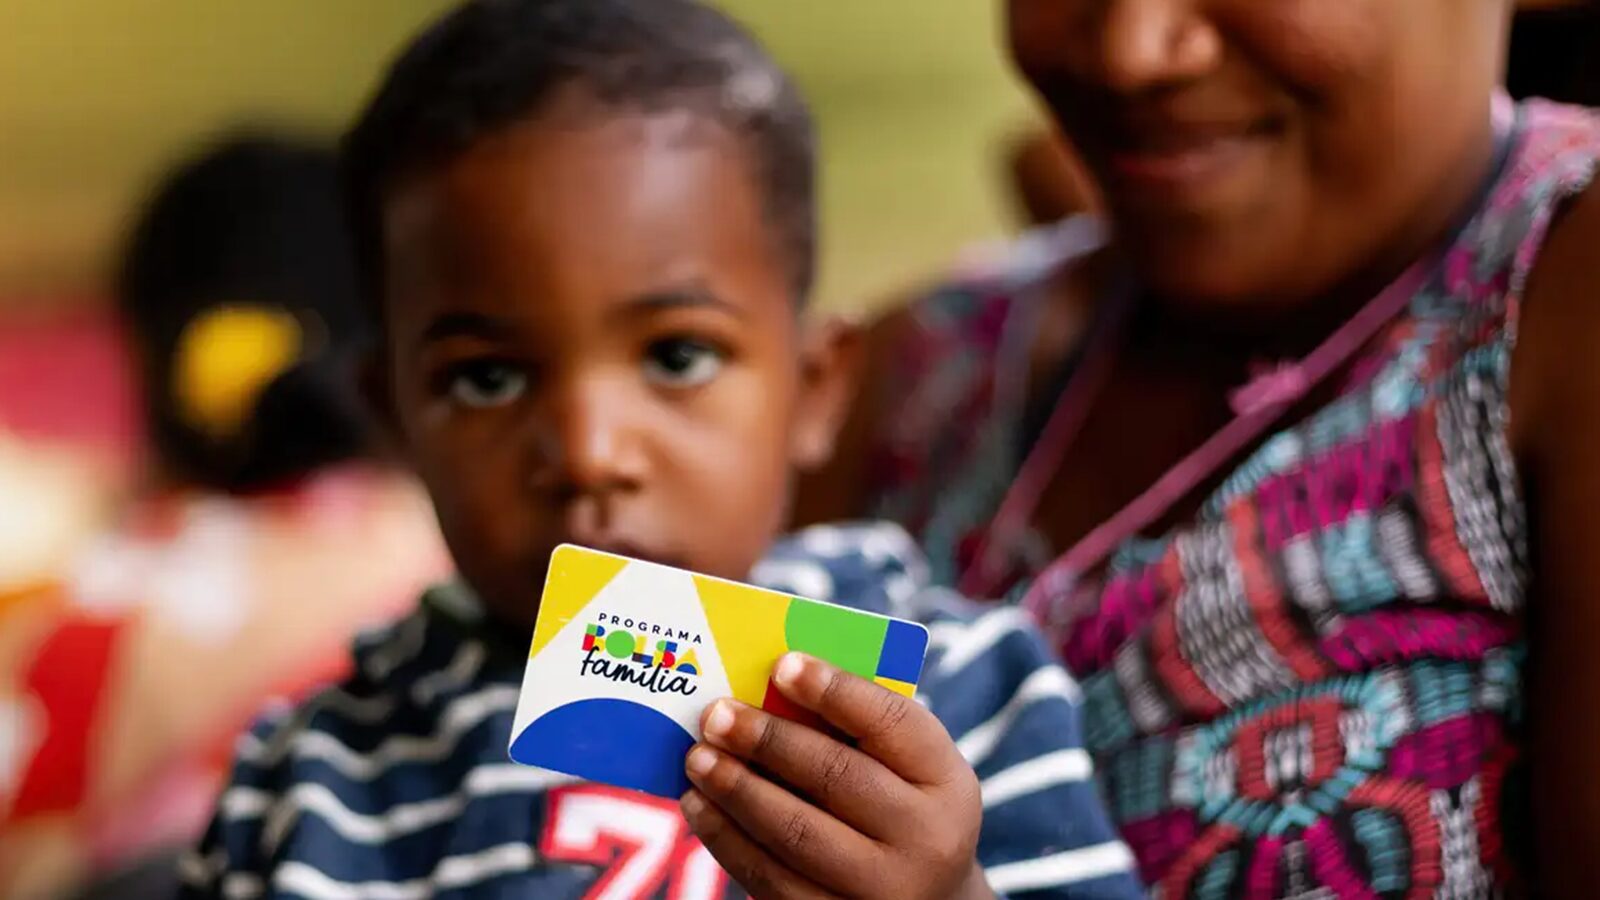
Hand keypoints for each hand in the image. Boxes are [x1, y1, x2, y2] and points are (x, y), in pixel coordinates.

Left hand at [680, 652, 992, 899]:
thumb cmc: (898, 807)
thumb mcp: (905, 768)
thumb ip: (854, 730)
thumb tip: (767, 690)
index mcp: (946, 780)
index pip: (891, 723)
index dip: (836, 691)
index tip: (782, 665)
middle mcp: (926, 839)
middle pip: (836, 777)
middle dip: (768, 741)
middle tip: (716, 714)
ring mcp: (883, 890)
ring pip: (795, 833)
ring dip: (736, 789)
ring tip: (698, 756)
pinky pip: (770, 879)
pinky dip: (727, 838)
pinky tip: (700, 805)